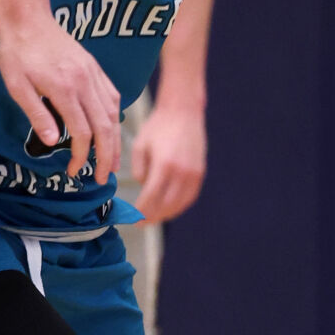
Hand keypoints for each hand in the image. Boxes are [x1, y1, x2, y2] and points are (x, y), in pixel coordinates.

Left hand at [0, 11, 120, 178]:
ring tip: (113, 161)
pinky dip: (115, 118)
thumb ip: (37, 114)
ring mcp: (93, 74)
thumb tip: (52, 142)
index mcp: (64, 88)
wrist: (29, 18)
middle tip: (104, 178)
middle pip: (105, 126)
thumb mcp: (17, 86)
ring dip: (115, 140)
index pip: (82, 132)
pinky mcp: (95, 68)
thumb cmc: (17, 53)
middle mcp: (85, 82)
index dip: (80, 156)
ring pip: (113, 113)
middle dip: (107, 156)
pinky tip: (112, 130)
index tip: (73, 172)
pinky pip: (113, 96)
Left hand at [131, 101, 206, 222]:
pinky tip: (168, 208)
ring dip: (166, 214)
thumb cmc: (157, 127)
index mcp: (164, 164)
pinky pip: (190, 196)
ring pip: (180, 203)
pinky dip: (179, 205)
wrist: (183, 111)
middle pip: (166, 204)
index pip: (151, 196)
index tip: (134, 219)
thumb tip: (144, 187)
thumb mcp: (140, 145)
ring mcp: (194, 173)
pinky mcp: (200, 172)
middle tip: (141, 222)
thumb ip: (139, 170)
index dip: (142, 211)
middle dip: (153, 216)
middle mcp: (182, 172)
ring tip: (153, 217)